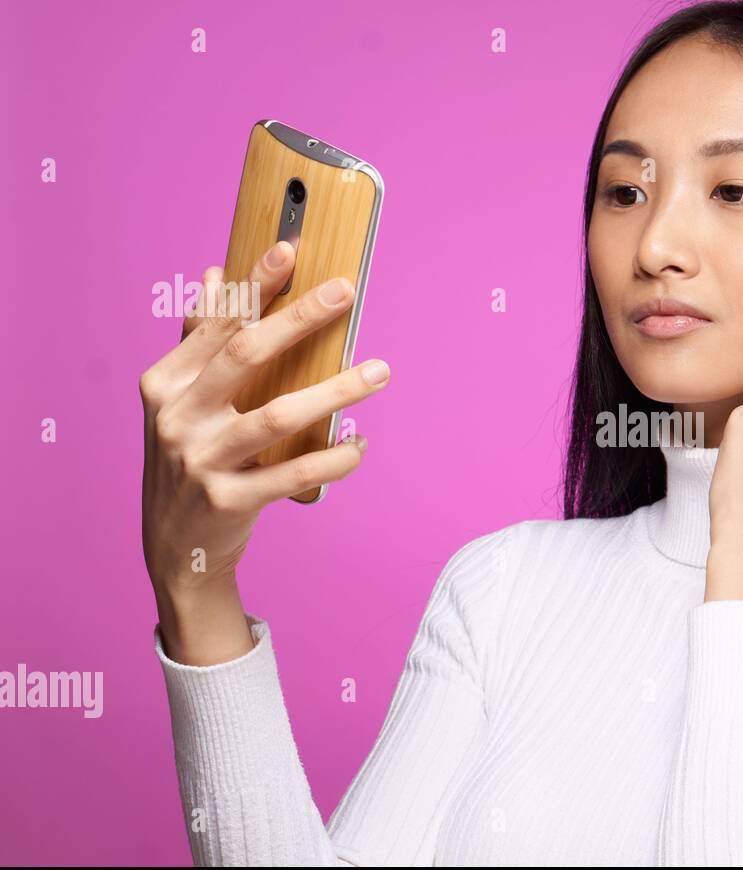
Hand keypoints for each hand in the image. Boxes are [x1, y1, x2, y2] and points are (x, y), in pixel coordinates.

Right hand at [140, 240, 388, 606]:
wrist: (177, 549)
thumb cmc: (191, 461)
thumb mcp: (182, 403)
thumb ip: (199, 342)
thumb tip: (213, 275)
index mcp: (165, 384)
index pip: (217, 324)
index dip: (254, 285)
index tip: (290, 250)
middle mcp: (177, 418)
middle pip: (244, 355)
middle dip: (297, 317)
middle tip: (345, 291)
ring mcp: (201, 461)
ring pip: (277, 415)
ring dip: (336, 390)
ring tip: (380, 372)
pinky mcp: (229, 500)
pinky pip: (294, 472)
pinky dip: (335, 457)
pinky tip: (360, 443)